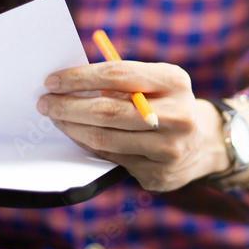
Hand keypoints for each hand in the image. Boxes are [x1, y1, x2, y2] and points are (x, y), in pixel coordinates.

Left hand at [38, 61, 229, 192]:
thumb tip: (69, 82)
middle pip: (108, 111)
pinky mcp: (158, 174)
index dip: (80, 77)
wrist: (203, 144)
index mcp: (174, 82)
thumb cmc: (167, 103)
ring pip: (105, 139)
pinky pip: (110, 158)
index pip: (118, 74)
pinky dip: (88, 144)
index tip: (53, 81)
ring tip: (55, 118)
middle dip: (68, 106)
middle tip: (45, 102)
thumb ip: (121, 79)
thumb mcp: (157, 81)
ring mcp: (169, 149)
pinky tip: (77, 134)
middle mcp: (177, 116)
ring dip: (72, 128)